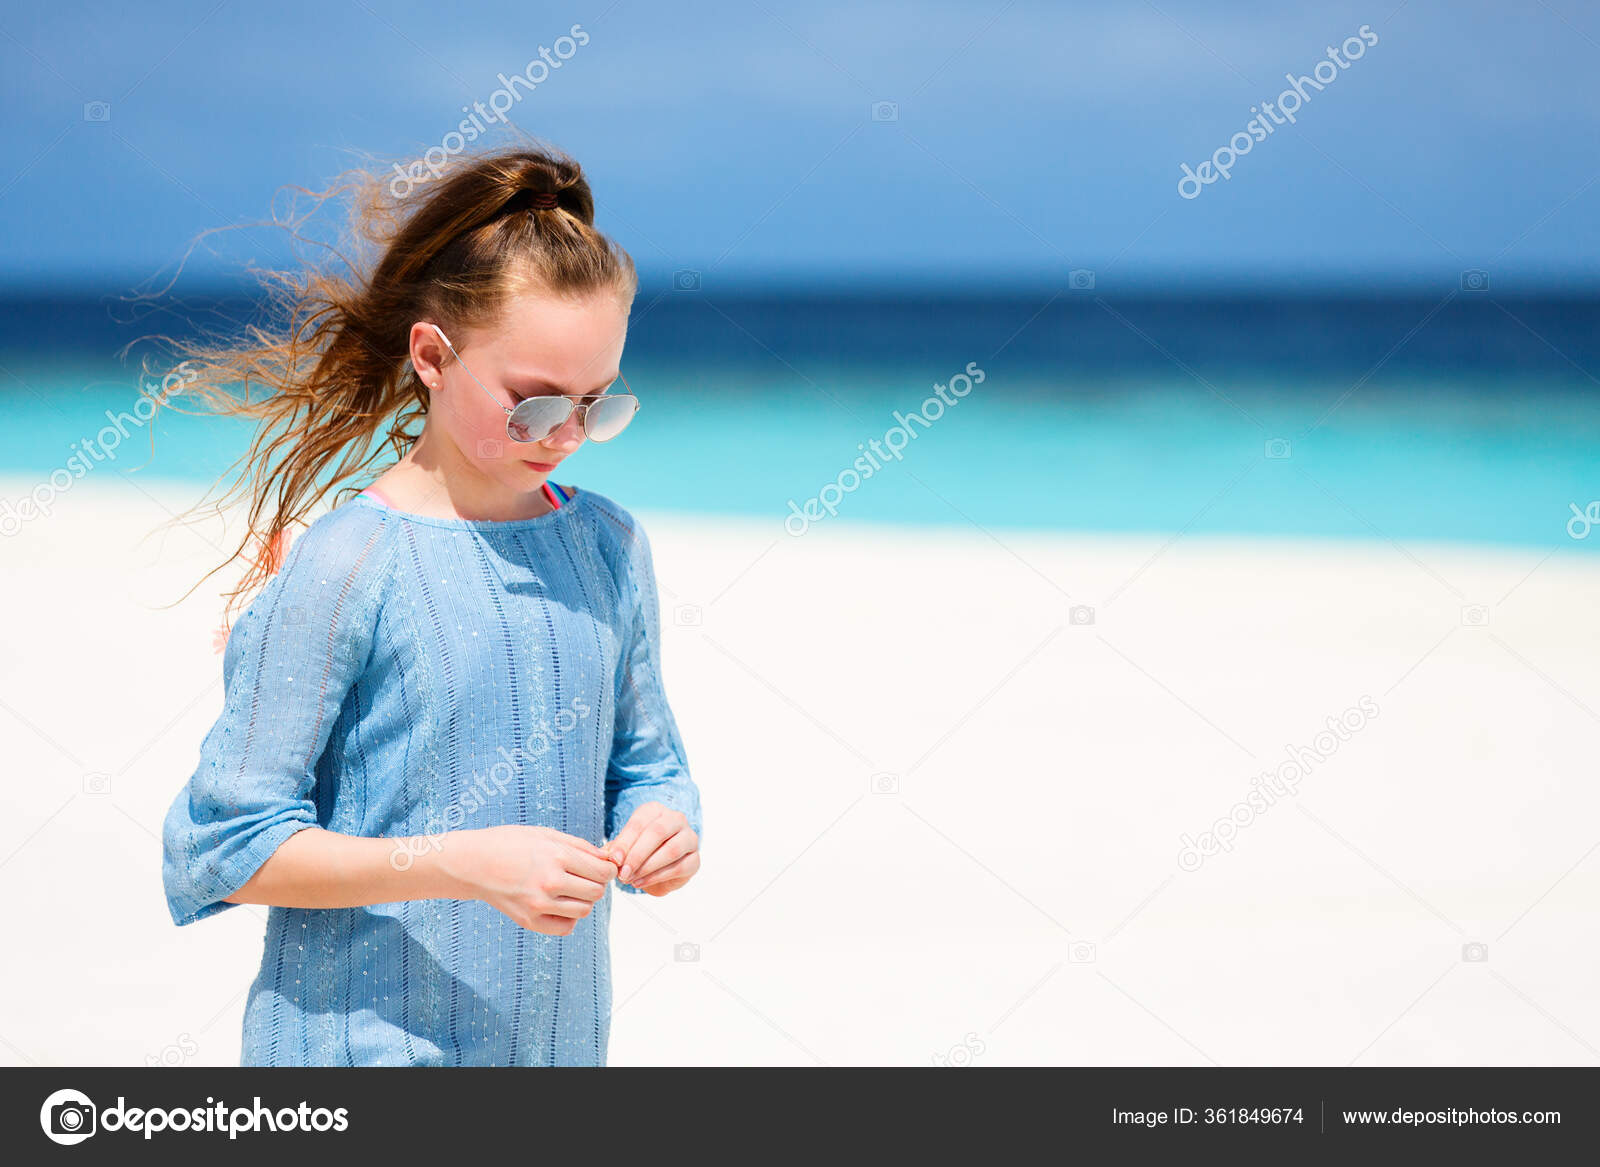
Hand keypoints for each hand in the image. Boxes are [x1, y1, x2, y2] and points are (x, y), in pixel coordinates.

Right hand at [444, 824, 617, 934]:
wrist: (473, 864)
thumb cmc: (510, 843)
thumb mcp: (546, 834)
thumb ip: (580, 846)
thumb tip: (607, 858)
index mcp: (556, 857)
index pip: (602, 871)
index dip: (609, 869)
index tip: (604, 867)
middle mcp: (549, 883)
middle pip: (596, 892)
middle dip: (597, 884)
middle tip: (586, 877)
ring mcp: (538, 905)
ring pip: (584, 911)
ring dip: (583, 900)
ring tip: (570, 889)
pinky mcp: (529, 921)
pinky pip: (565, 927)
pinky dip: (569, 917)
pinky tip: (559, 904)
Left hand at [604, 802, 699, 895]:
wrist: (659, 869)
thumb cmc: (640, 852)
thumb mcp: (625, 848)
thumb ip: (615, 850)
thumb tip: (606, 856)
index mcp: (655, 810)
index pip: (640, 822)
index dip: (625, 841)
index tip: (614, 859)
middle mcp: (676, 819)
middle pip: (658, 832)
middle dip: (637, 855)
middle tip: (622, 873)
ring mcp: (689, 838)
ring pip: (671, 850)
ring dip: (648, 867)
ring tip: (630, 879)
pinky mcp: (695, 859)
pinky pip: (679, 867)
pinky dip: (657, 877)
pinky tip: (641, 883)